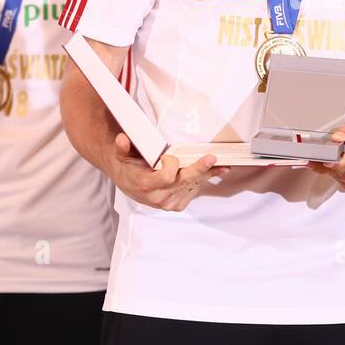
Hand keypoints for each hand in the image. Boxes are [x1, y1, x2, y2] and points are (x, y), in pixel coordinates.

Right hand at [110, 133, 228, 211]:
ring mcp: (169, 203)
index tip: (168, 156)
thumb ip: (123, 148)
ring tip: (222, 166)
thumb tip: (122, 138)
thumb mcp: (122, 157)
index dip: (171, 165)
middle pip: (184, 182)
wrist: (130, 185)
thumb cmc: (129, 169)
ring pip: (192, 186)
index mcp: (146, 186)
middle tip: (212, 159)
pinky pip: (193, 191)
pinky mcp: (178, 205)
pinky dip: (201, 180)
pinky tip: (210, 172)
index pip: (166, 177)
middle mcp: (159, 197)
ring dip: (207, 174)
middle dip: (199, 169)